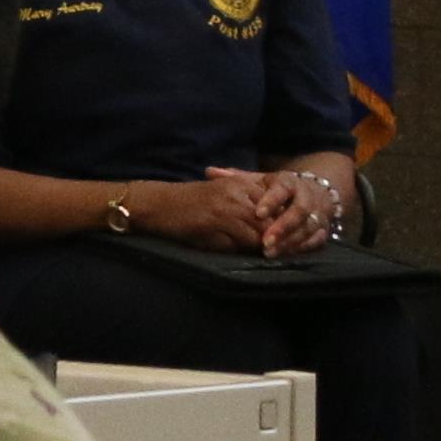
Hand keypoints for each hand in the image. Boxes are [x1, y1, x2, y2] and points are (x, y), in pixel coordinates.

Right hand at [124, 174, 278, 251]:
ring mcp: (228, 208)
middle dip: (274, 240)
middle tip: (275, 253)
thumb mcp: (223, 194)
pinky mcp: (216, 223)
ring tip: (259, 257)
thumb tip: (275, 229)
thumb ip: (249, 205)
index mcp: (243, 183)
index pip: (277, 206)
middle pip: (272, 222)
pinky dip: (240, 252)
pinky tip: (234, 253)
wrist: (159, 203)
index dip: (282, 225)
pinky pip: (239, 244)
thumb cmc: (190, 202)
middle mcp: (239, 193)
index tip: (282, 239)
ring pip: (259, 235)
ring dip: (259, 249)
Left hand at [215, 166, 341, 258]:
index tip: (258, 213)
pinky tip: (288, 255)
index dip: (272, 201)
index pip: (282, 189)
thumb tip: (209, 171)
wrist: (313, 191)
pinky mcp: (323, 228)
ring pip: (308, 227)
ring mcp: (318, 212)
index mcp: (289, 181)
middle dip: (283, 226)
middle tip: (264, 241)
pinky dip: (304, 247)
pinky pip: (317, 239)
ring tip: (270, 252)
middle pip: (299, 211)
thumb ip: (236, 177)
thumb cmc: (276, 189)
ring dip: (291, 241)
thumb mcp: (258, 180)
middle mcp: (306, 195)